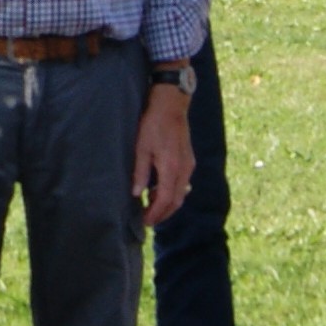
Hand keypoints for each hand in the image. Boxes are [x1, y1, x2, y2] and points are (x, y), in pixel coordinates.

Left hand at [134, 84, 196, 229]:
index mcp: (172, 168)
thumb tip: (136, 194)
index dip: (156, 213)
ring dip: (167, 203)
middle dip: (162, 213)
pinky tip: (158, 190)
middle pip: (176, 201)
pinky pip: (182, 183)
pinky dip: (171, 192)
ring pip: (181, 193)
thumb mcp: (141, 147)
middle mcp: (184, 169)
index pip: (166, 200)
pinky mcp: (188, 160)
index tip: (145, 221)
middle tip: (148, 220)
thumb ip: (140, 172)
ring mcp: (188, 165)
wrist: (171, 104)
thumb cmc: (153, 123)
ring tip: (151, 207)